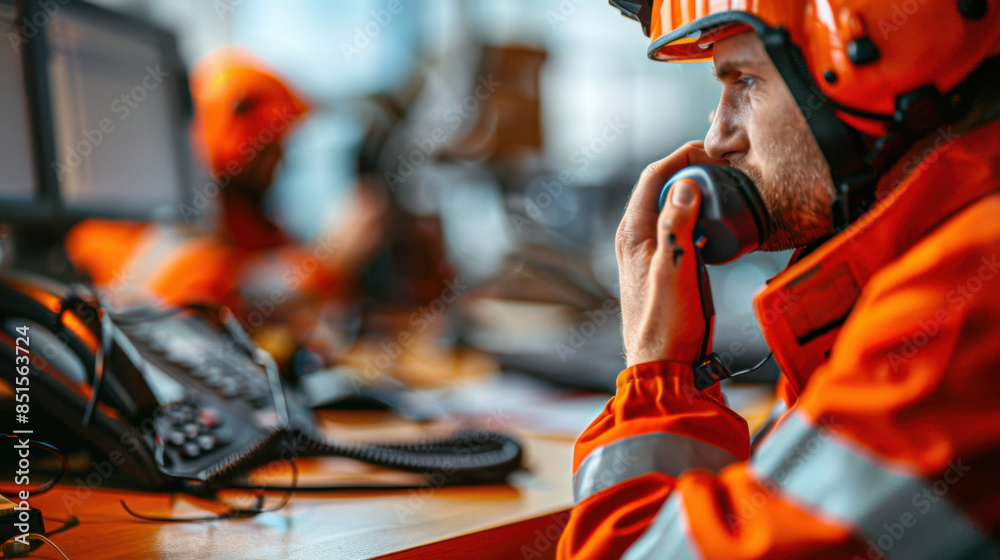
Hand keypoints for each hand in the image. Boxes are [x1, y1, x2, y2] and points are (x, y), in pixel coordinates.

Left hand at [616, 141, 726, 366]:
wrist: (664, 364)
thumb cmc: (666, 324)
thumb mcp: (675, 270)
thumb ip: (677, 225)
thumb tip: (686, 183)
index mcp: (632, 232)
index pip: (653, 175)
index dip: (682, 156)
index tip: (713, 152)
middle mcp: (636, 237)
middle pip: (662, 186)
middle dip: (692, 169)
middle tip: (725, 165)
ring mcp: (648, 251)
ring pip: (672, 207)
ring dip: (696, 193)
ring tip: (726, 187)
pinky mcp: (663, 265)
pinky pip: (680, 229)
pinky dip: (698, 218)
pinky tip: (719, 226)